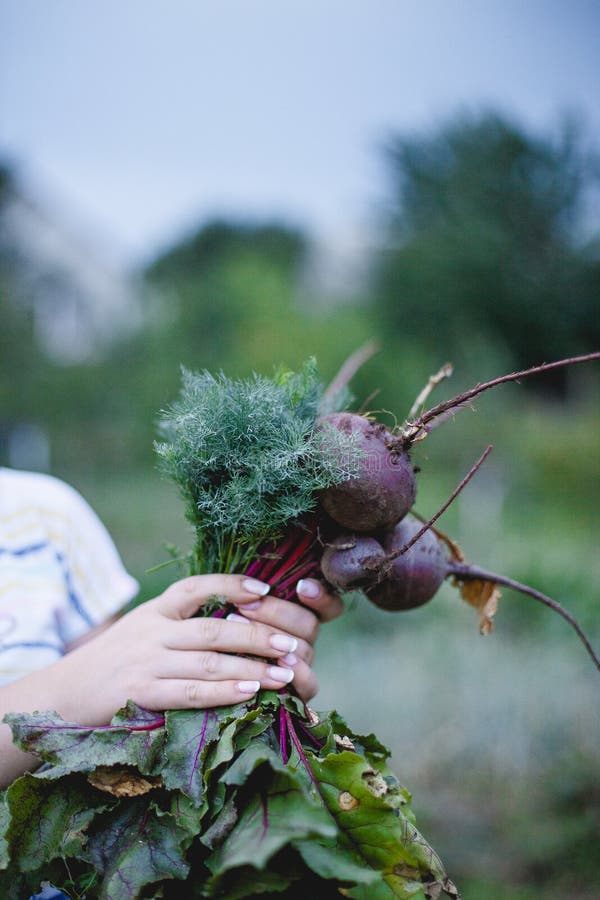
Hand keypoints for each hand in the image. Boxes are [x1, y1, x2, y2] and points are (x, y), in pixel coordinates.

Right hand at [56, 574, 341, 723]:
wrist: (62, 695)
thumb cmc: (113, 662)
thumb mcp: (141, 629)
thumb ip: (179, 623)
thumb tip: (236, 618)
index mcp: (154, 610)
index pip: (196, 587)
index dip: (232, 585)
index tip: (266, 590)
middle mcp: (152, 631)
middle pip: (215, 629)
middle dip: (259, 635)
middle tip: (293, 642)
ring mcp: (146, 663)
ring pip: (209, 663)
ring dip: (252, 668)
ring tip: (286, 672)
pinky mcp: (141, 694)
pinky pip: (191, 693)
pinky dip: (224, 693)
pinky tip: (251, 693)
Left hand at [226, 575, 342, 701]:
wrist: (210, 683)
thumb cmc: (220, 638)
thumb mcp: (232, 610)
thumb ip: (248, 596)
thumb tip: (250, 581)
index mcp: (294, 617)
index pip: (326, 605)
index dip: (320, 595)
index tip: (302, 586)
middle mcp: (303, 640)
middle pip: (309, 623)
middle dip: (278, 612)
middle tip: (246, 606)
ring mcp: (303, 666)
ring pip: (305, 649)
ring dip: (276, 639)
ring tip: (249, 635)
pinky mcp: (300, 693)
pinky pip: (310, 683)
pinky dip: (299, 672)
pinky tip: (282, 663)